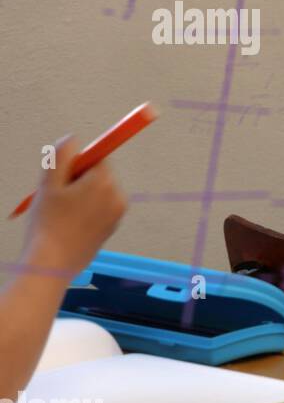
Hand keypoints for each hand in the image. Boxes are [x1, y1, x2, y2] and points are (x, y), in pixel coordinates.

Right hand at [22, 137, 127, 274]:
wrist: (52, 263)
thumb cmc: (48, 223)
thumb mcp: (48, 183)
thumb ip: (62, 155)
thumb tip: (73, 138)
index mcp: (104, 181)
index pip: (96, 156)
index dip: (75, 165)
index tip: (62, 178)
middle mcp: (118, 195)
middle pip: (99, 173)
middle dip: (78, 179)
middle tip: (58, 197)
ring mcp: (118, 213)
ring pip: (98, 191)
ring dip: (81, 195)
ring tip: (62, 212)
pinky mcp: (113, 226)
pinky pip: (100, 207)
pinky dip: (86, 209)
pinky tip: (69, 223)